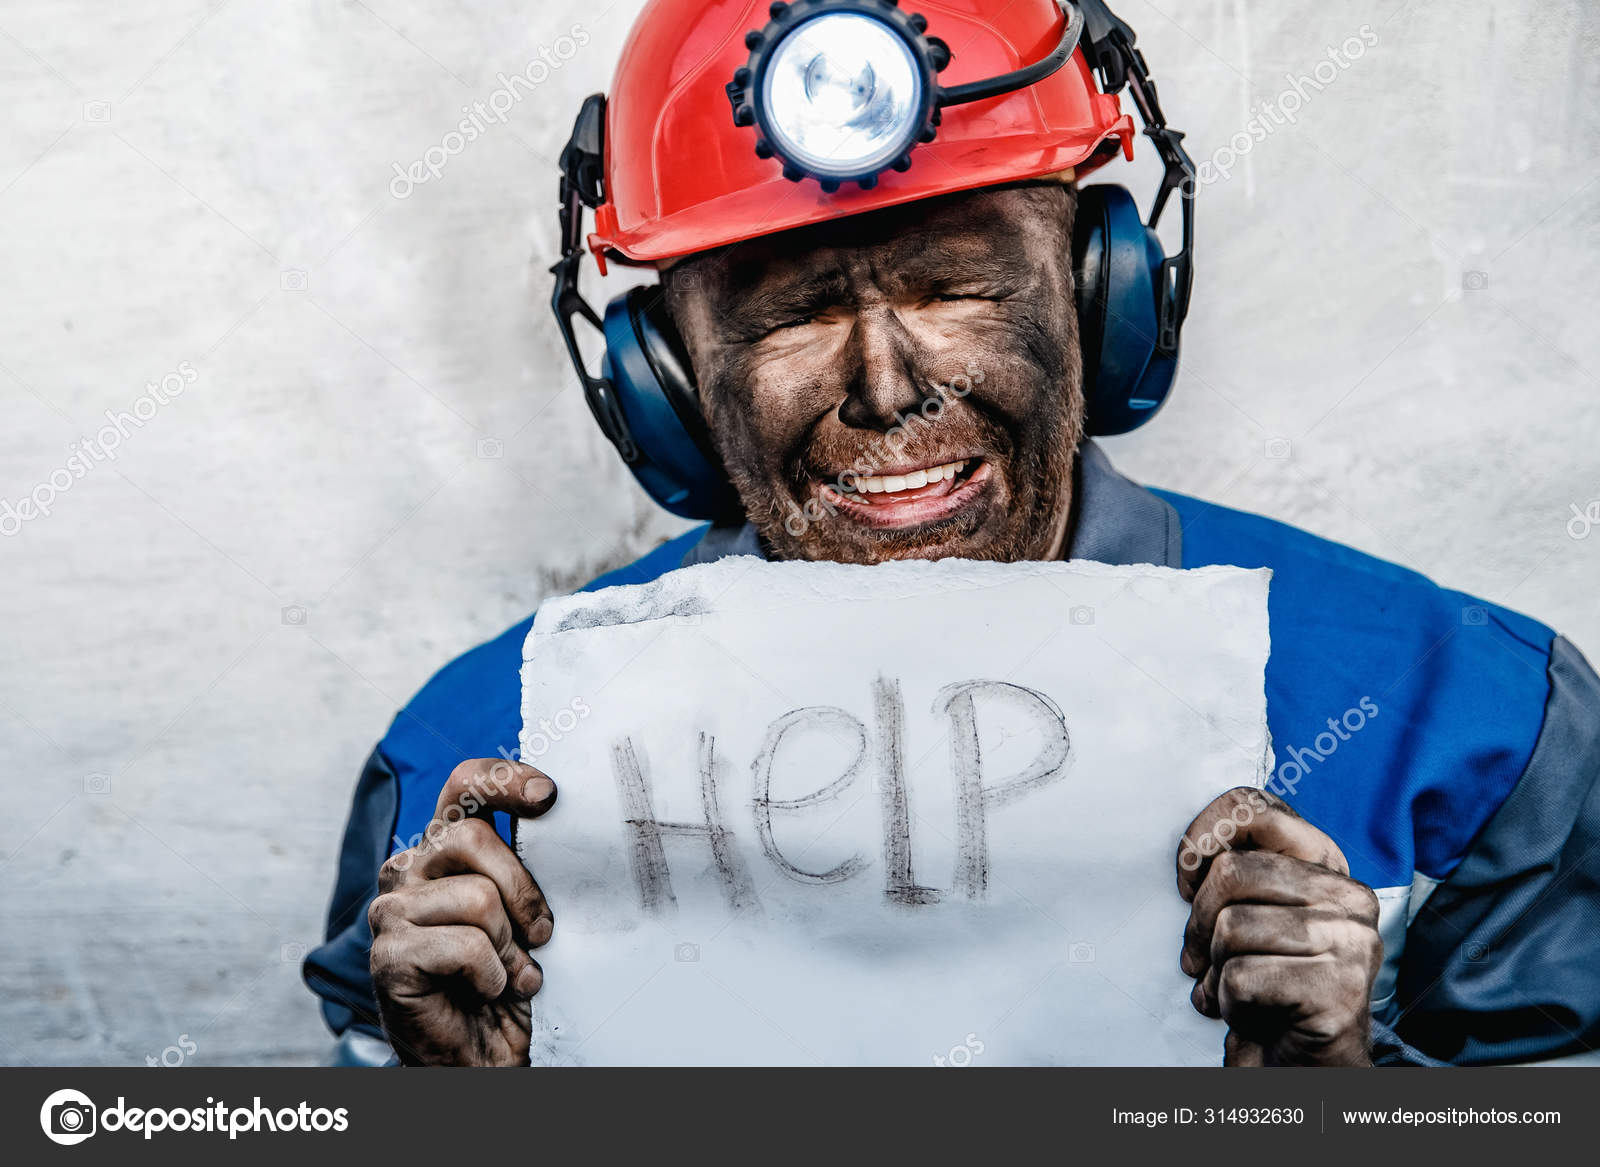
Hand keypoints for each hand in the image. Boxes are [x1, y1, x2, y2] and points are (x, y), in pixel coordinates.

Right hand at [369, 759, 556, 1065]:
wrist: (483, 1054)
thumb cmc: (511, 976)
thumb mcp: (528, 908)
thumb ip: (531, 863)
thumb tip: (564, 816)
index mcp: (445, 848)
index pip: (465, 784)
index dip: (504, 779)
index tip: (549, 797)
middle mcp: (411, 869)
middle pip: (471, 836)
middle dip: (523, 888)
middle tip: (541, 931)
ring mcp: (392, 910)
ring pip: (476, 897)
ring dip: (510, 945)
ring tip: (511, 972)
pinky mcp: (388, 954)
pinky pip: (466, 946)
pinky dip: (492, 975)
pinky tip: (486, 991)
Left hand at [1176, 787, 1381, 1065]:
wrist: (1305, 1059)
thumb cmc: (1266, 977)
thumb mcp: (1251, 910)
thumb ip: (1235, 870)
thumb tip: (1190, 855)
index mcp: (1326, 862)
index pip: (1251, 806)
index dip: (1202, 839)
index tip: (1188, 882)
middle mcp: (1349, 896)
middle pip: (1231, 873)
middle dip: (1197, 922)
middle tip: (1198, 956)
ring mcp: (1351, 942)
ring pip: (1231, 928)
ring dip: (1213, 970)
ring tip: (1231, 988)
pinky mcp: (1338, 992)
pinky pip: (1241, 978)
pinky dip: (1227, 1003)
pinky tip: (1251, 1015)